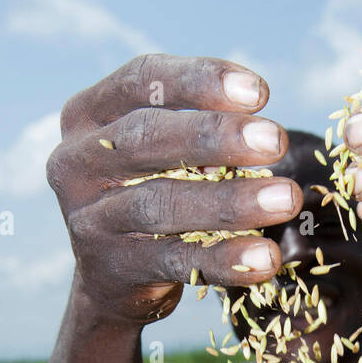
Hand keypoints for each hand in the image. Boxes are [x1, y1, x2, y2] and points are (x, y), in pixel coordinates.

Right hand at [46, 54, 301, 323]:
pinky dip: (224, 259)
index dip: (200, 81)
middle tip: (277, 140)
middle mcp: (75, 161)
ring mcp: (88, 219)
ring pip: (160, 203)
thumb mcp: (160, 153)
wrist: (113, 281)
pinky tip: (264, 258)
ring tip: (286, 199)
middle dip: (217, 136)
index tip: (260, 93)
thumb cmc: (152, 194)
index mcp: (87, 115)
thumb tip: (265, 131)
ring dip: (230, 201)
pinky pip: (174, 261)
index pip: (143, 81)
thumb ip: (197, 131)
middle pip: (147, 137)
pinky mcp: (112, 269)